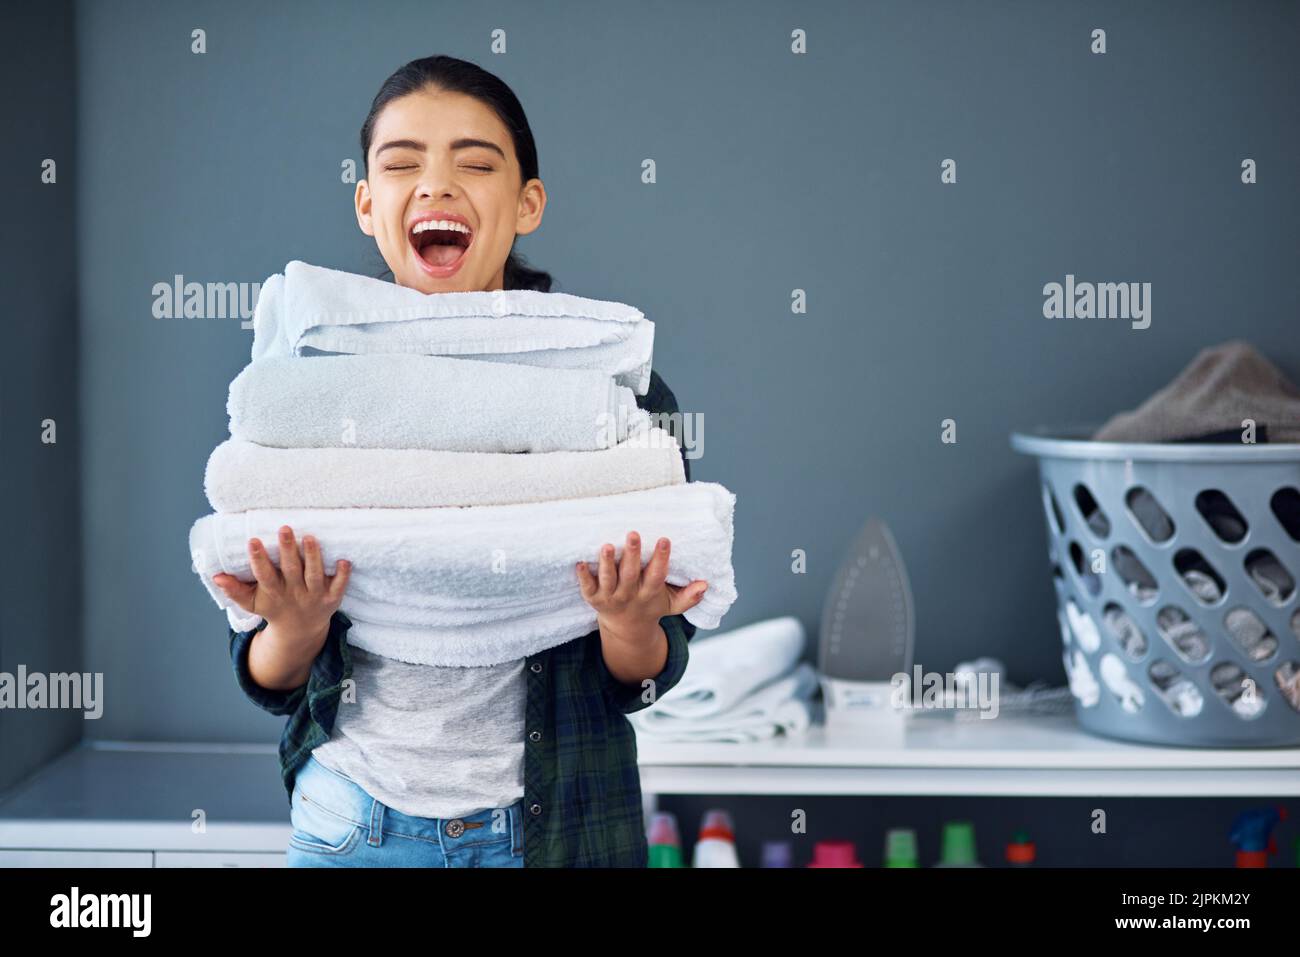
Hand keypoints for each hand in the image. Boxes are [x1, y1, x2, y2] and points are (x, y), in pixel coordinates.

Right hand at [212, 525, 350, 639]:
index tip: (253, 541)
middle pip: (291, 570)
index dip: (258, 559)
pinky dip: (343, 575)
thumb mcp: (252, 603)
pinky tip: (345, 560)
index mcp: (274, 592)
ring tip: (310, 537)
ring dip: (313, 557)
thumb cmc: (274, 607)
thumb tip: (216, 576)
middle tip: (284, 528)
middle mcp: (295, 592)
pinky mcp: (332, 597)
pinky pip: (339, 586)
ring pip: (314, 575)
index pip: (264, 575)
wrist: (300, 630)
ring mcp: (314, 595)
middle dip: (288, 550)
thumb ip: (235, 590)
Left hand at [575, 531, 706, 639]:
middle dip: (632, 555)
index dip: (661, 559)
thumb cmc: (651, 606)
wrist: (627, 629)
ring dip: (607, 563)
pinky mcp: (593, 598)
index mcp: (649, 594)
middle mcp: (629, 595)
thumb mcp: (672, 605)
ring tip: (607, 545)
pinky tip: (579, 562)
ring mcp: (610, 597)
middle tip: (634, 534)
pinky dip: (583, 576)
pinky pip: (587, 588)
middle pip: (630, 575)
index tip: (664, 540)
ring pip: (608, 579)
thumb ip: (689, 596)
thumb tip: (705, 585)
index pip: (657, 576)